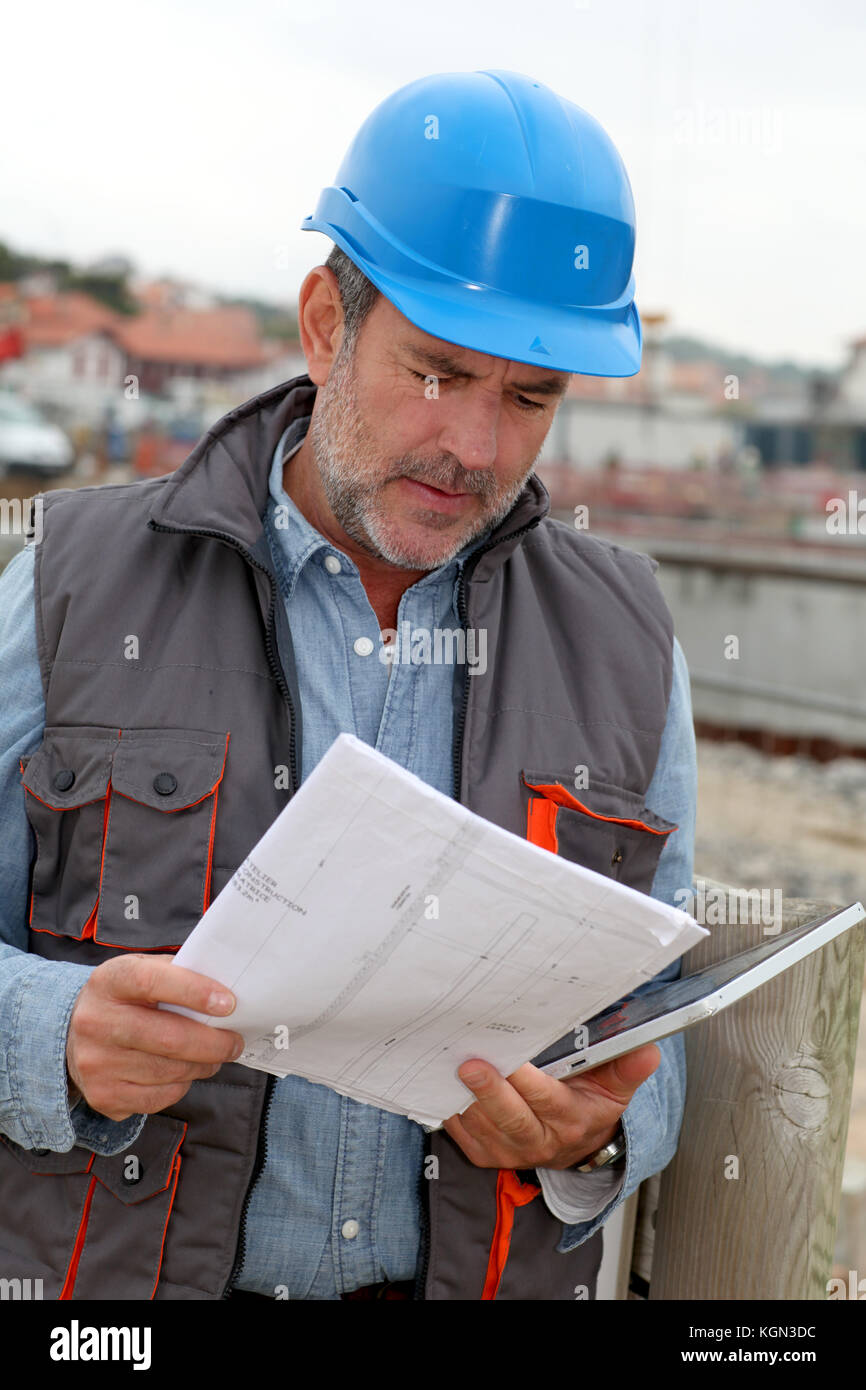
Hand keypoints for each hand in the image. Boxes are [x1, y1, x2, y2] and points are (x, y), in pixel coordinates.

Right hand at [66, 953, 244, 1121]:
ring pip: (169, 1071)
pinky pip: (158, 1097)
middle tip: (234, 1043)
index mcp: (110, 981)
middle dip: (213, 1043)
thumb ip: (178, 974)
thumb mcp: (142, 971)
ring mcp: (96, 1062)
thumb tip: (225, 996)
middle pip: (168, 1038)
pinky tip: (184, 1074)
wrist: (72, 1032)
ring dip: (202, 1066)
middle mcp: (96, 1022)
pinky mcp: (102, 1095)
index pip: (152, 981)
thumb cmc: (125, 998)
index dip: (194, 992)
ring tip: (214, 1057)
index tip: (228, 1004)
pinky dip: (181, 1086)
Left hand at [442, 1043, 660, 1170]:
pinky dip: (450, 1107)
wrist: (575, 1145)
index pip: (548, 1102)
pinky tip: (441, 1080)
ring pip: (481, 1124)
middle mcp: (538, 1140)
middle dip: (489, 1091)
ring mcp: (507, 1151)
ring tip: (449, 1062)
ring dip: (464, 1096)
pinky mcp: (483, 1153)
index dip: (529, 1084)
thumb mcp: (616, 1087)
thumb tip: (648, 1049)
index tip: (514, 1060)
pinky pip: (461, 1132)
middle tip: (470, 1063)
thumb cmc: (590, 1105)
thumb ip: (628, 1067)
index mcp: (570, 1120)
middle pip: (510, 1119)